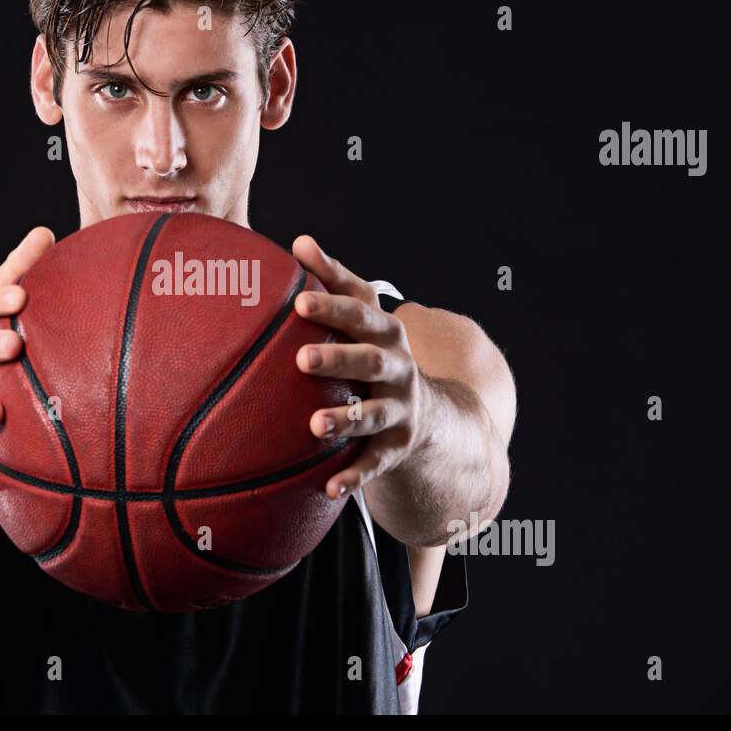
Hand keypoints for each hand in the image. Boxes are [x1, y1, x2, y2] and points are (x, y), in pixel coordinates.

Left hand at [291, 235, 426, 499]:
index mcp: (385, 332)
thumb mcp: (365, 317)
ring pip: (372, 414)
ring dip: (345, 419)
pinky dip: (354, 476)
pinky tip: (329, 488)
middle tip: (301, 357)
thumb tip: (300, 242)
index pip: (359, 313)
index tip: (299, 300)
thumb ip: (334, 280)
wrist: (431, 414)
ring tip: (315, 425)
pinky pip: (374, 464)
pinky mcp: (396, 448)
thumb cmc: (377, 353)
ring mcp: (399, 410)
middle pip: (369, 361)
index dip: (332, 307)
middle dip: (338, 358)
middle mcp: (398, 369)